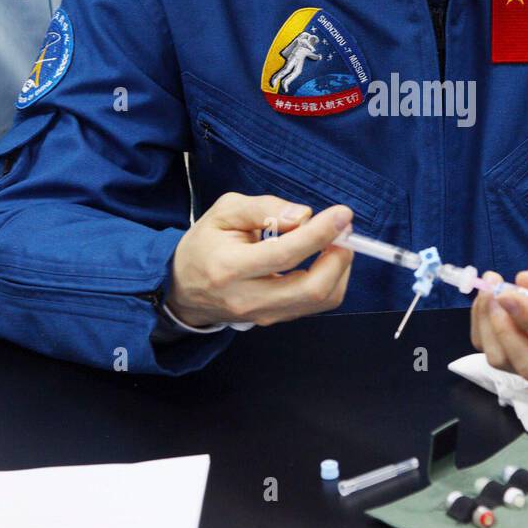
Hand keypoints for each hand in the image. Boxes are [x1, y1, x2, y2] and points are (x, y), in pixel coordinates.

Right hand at [166, 193, 353, 328]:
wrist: (183, 289)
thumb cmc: (206, 244)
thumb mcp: (225, 211)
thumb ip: (264, 208)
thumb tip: (303, 215)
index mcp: (231, 267)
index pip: (285, 254)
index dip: (320, 233)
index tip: (342, 214)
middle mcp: (249, 298)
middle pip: (312, 288)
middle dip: (339, 257)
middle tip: (344, 230)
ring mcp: (264, 315)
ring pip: (320, 300)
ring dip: (339, 268)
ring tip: (334, 242)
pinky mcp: (275, 320)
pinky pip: (315, 304)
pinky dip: (330, 279)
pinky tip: (323, 257)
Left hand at [470, 246, 527, 381]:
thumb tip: (524, 283)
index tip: (506, 294)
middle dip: (506, 331)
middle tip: (494, 293)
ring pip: (505, 362)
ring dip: (489, 324)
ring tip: (490, 287)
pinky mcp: (519, 362)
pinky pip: (492, 352)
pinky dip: (483, 324)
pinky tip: (489, 299)